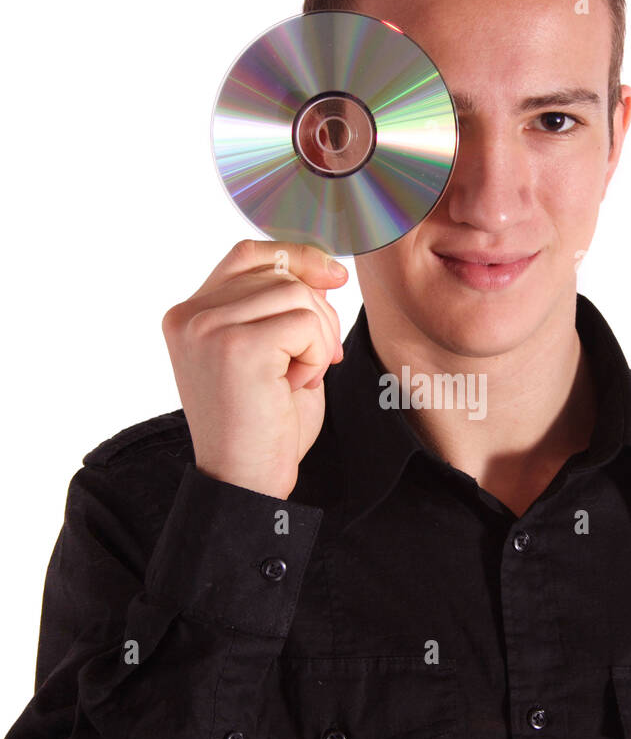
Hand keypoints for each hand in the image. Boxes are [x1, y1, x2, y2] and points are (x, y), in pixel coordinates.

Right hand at [161, 239, 347, 498]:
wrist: (246, 482)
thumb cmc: (263, 426)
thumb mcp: (270, 354)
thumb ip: (280, 308)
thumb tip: (321, 269)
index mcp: (188, 315)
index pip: (247, 255)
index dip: (296, 257)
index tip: (334, 277)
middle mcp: (189, 316)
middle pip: (279, 273)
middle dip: (316, 315)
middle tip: (311, 366)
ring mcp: (207, 328)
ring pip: (297, 295)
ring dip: (317, 339)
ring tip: (296, 379)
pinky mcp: (235, 346)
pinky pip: (304, 323)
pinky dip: (317, 356)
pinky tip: (296, 387)